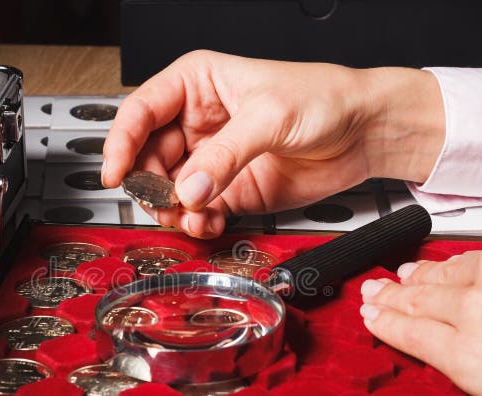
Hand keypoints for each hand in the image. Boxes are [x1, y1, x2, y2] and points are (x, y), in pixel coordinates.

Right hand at [102, 50, 443, 237]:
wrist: (366, 131)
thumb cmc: (325, 97)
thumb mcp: (269, 116)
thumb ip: (225, 155)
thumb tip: (189, 188)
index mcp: (198, 85)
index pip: (141, 111)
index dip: (121, 142)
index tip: (115, 172)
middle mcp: (199, 123)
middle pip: (149, 157)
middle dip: (150, 184)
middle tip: (164, 201)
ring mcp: (214, 159)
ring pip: (171, 190)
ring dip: (173, 209)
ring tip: (190, 216)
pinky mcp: (231, 190)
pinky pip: (199, 211)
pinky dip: (197, 223)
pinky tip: (207, 224)